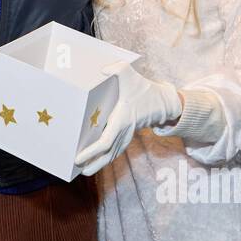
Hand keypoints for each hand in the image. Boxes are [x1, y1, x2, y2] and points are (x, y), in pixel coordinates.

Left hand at [75, 61, 182, 175]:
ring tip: (83, 171)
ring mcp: (126, 135)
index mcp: (122, 120)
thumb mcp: (130, 74)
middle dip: (93, 163)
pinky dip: (105, 158)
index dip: (91, 151)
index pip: (105, 142)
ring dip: (98, 164)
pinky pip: (115, 151)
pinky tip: (95, 162)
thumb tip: (103, 70)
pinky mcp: (127, 136)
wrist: (162, 102)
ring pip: (111, 155)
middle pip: (107, 155)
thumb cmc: (143, 88)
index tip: (78, 157)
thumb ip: (118, 69)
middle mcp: (123, 131)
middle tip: (79, 170)